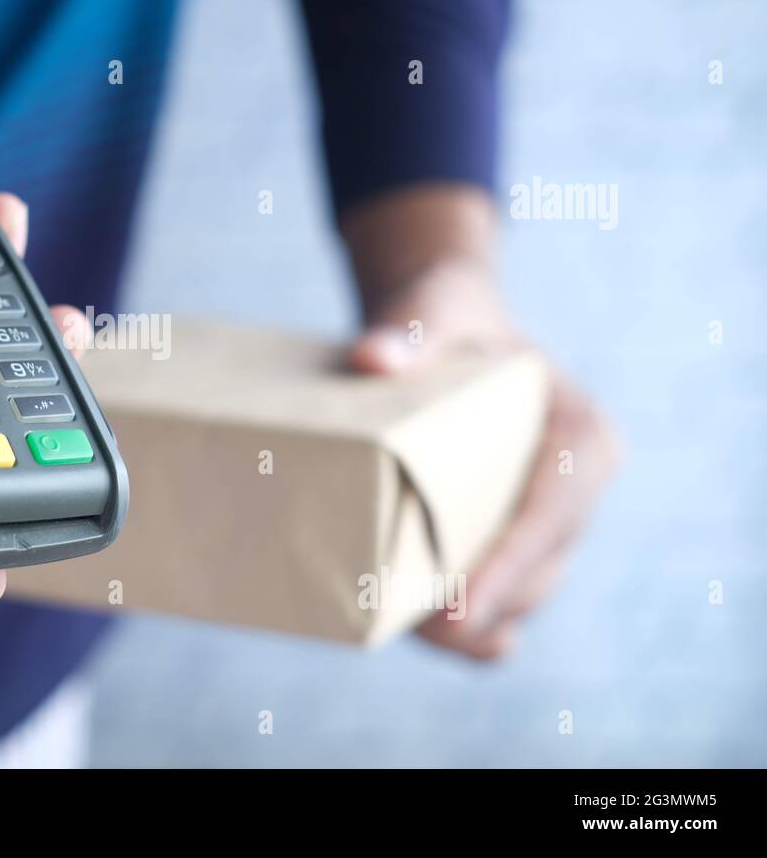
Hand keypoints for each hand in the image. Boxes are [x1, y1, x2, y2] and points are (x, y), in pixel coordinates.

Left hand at [343, 186, 619, 658]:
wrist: (443, 330)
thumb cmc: (445, 318)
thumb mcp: (431, 312)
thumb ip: (410, 332)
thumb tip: (370, 359)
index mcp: (581, 439)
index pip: (551, 516)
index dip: (507, 568)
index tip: (458, 609)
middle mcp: (575, 490)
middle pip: (537, 569)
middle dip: (483, 605)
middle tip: (415, 630)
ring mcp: (545, 523)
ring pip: (520, 593)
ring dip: (471, 622)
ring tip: (405, 632)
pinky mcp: (509, 541)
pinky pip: (503, 597)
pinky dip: (474, 627)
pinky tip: (431, 639)